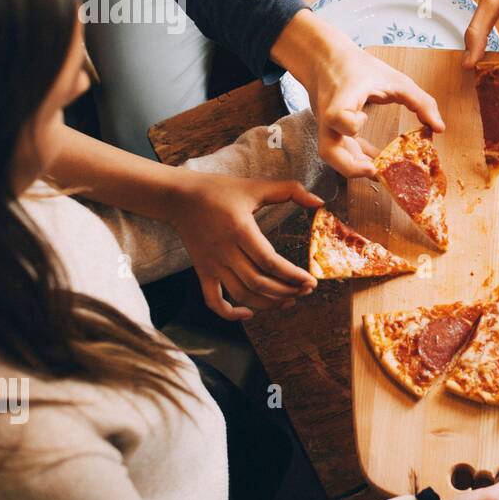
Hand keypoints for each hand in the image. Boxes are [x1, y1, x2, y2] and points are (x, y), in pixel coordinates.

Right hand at [165, 172, 322, 320]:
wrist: (179, 198)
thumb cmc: (219, 190)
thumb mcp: (255, 186)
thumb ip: (290, 190)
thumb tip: (319, 201)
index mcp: (240, 230)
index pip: (270, 262)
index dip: (292, 276)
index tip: (311, 282)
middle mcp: (225, 251)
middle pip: (258, 282)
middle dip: (286, 291)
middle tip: (306, 291)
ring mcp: (211, 264)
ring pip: (241, 294)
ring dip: (267, 303)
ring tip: (289, 300)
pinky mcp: (202, 271)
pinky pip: (213, 300)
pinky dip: (229, 313)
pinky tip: (249, 313)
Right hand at [271, 11, 444, 177]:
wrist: (325, 58)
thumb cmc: (358, 66)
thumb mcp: (394, 79)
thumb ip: (419, 101)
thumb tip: (439, 128)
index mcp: (340, 98)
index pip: (338, 118)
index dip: (351, 124)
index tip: (365, 117)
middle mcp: (326, 116)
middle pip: (328, 151)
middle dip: (352, 168)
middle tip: (376, 172)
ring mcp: (324, 126)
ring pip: (331, 156)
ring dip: (355, 167)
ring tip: (380, 171)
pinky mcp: (329, 130)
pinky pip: (341, 151)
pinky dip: (357, 158)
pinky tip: (376, 162)